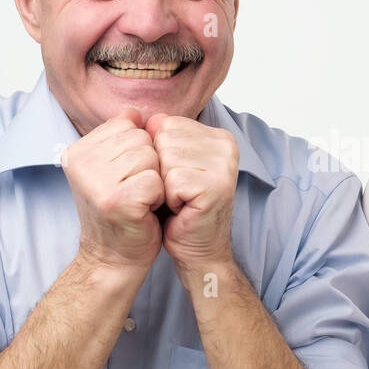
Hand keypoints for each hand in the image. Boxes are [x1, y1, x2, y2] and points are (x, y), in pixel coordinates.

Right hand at [62, 108, 165, 274]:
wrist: (113, 257)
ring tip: (139, 200)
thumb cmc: (121, 211)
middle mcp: (80, 163)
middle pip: (141, 138)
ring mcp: (96, 181)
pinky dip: (159, 196)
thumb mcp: (113, 169)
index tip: (126, 176)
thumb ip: (122, 138)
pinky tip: (145, 210)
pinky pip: (157, 179)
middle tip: (134, 191)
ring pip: (151, 157)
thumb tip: (137, 113)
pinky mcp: (117, 200)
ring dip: (155, 180)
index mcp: (77, 151)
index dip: (138, 150)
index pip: (127, 123)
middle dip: (149, 164)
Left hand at [144, 113, 239, 283]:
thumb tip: (142, 118)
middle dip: (160, 169)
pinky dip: (169, 198)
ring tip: (179, 200)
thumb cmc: (181, 210)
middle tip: (177, 192)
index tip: (175, 177)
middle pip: (164, 139)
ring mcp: (224, 165)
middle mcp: (226, 145)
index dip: (159, 154)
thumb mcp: (169, 165)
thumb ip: (161, 138)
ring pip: (165, 158)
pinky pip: (171, 179)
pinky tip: (182, 209)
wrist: (197, 250)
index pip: (166, 123)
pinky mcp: (216, 185)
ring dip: (163, 185)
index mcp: (217, 136)